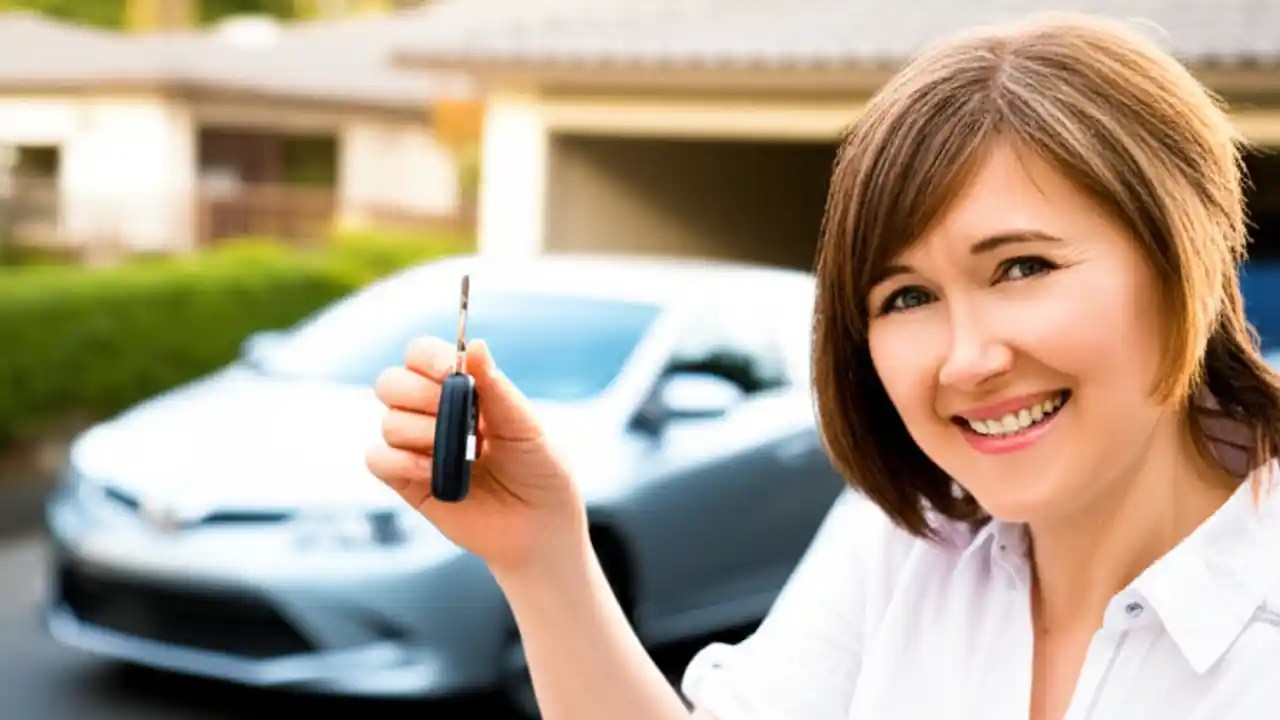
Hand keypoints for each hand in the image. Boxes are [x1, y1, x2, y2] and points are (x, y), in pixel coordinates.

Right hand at [366, 336, 587, 577]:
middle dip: (419, 394)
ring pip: (388, 421)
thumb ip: (497, 388)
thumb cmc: (540, 470)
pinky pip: (377, 458)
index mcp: (462, 389)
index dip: (427, 357)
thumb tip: (475, 345)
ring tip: (462, 454)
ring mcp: (417, 447)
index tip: (450, 372)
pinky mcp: (405, 482)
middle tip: (458, 419)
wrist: (539, 528)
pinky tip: (434, 473)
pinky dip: (402, 462)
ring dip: (422, 433)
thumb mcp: (526, 426)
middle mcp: (432, 413)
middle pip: (390, 382)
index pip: (421, 354)